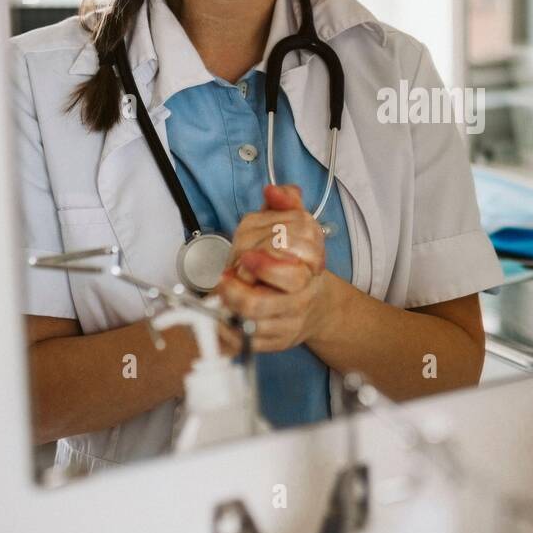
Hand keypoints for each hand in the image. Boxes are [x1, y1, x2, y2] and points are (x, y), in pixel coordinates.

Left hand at [211, 184, 330, 353]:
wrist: (312, 304)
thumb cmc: (294, 261)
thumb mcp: (293, 225)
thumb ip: (286, 203)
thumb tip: (274, 191)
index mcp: (311, 262)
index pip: (296, 262)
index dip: (268, 261)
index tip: (245, 256)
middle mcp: (304, 293)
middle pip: (271, 297)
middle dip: (242, 287)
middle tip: (225, 276)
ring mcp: (291, 319)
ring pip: (257, 319)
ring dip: (230, 305)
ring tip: (220, 292)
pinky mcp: (276, 341)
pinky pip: (248, 341)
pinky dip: (228, 330)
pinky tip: (220, 314)